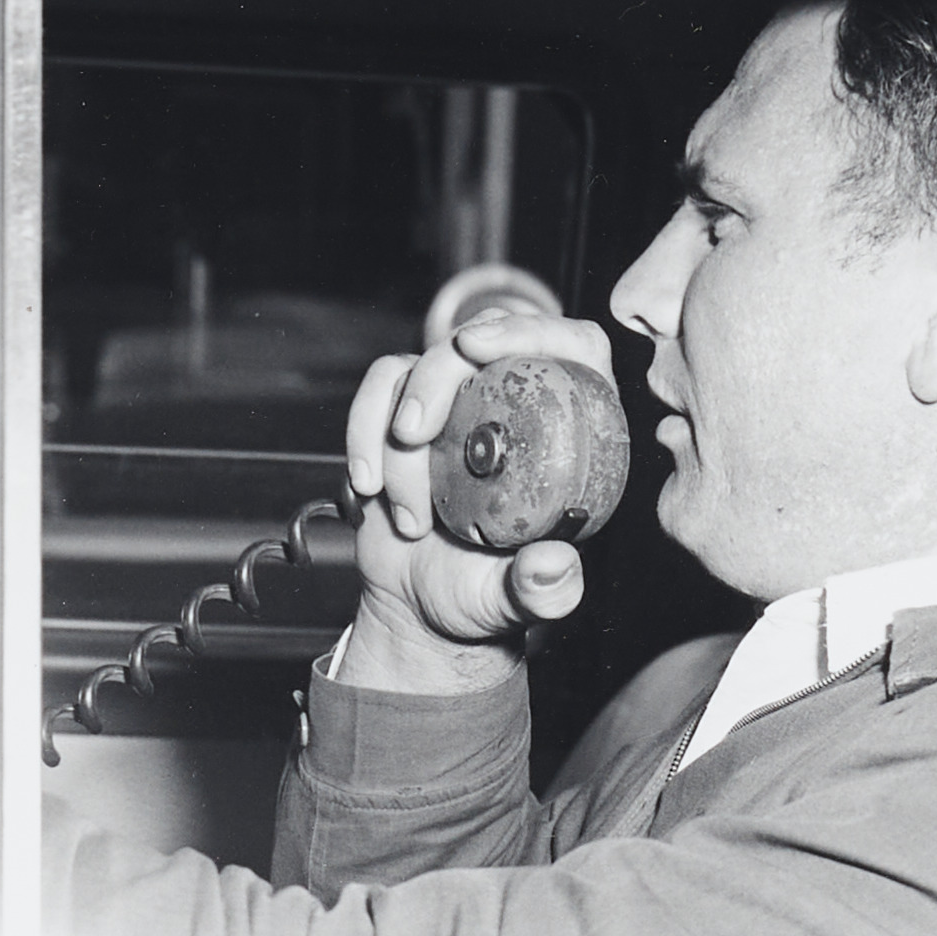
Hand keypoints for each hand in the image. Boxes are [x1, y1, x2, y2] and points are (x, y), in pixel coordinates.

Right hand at [335, 302, 617, 695]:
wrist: (419, 604)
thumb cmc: (482, 595)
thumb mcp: (517, 599)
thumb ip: (543, 589)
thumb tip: (555, 566)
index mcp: (569, 433)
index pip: (574, 348)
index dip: (538, 331)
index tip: (483, 350)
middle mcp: (515, 404)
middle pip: (485, 339)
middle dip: (438, 378)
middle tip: (413, 435)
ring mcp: (460, 402)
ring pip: (422, 366)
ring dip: (393, 431)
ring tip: (403, 511)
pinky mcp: (407, 409)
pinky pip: (380, 390)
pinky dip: (362, 432)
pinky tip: (367, 488)